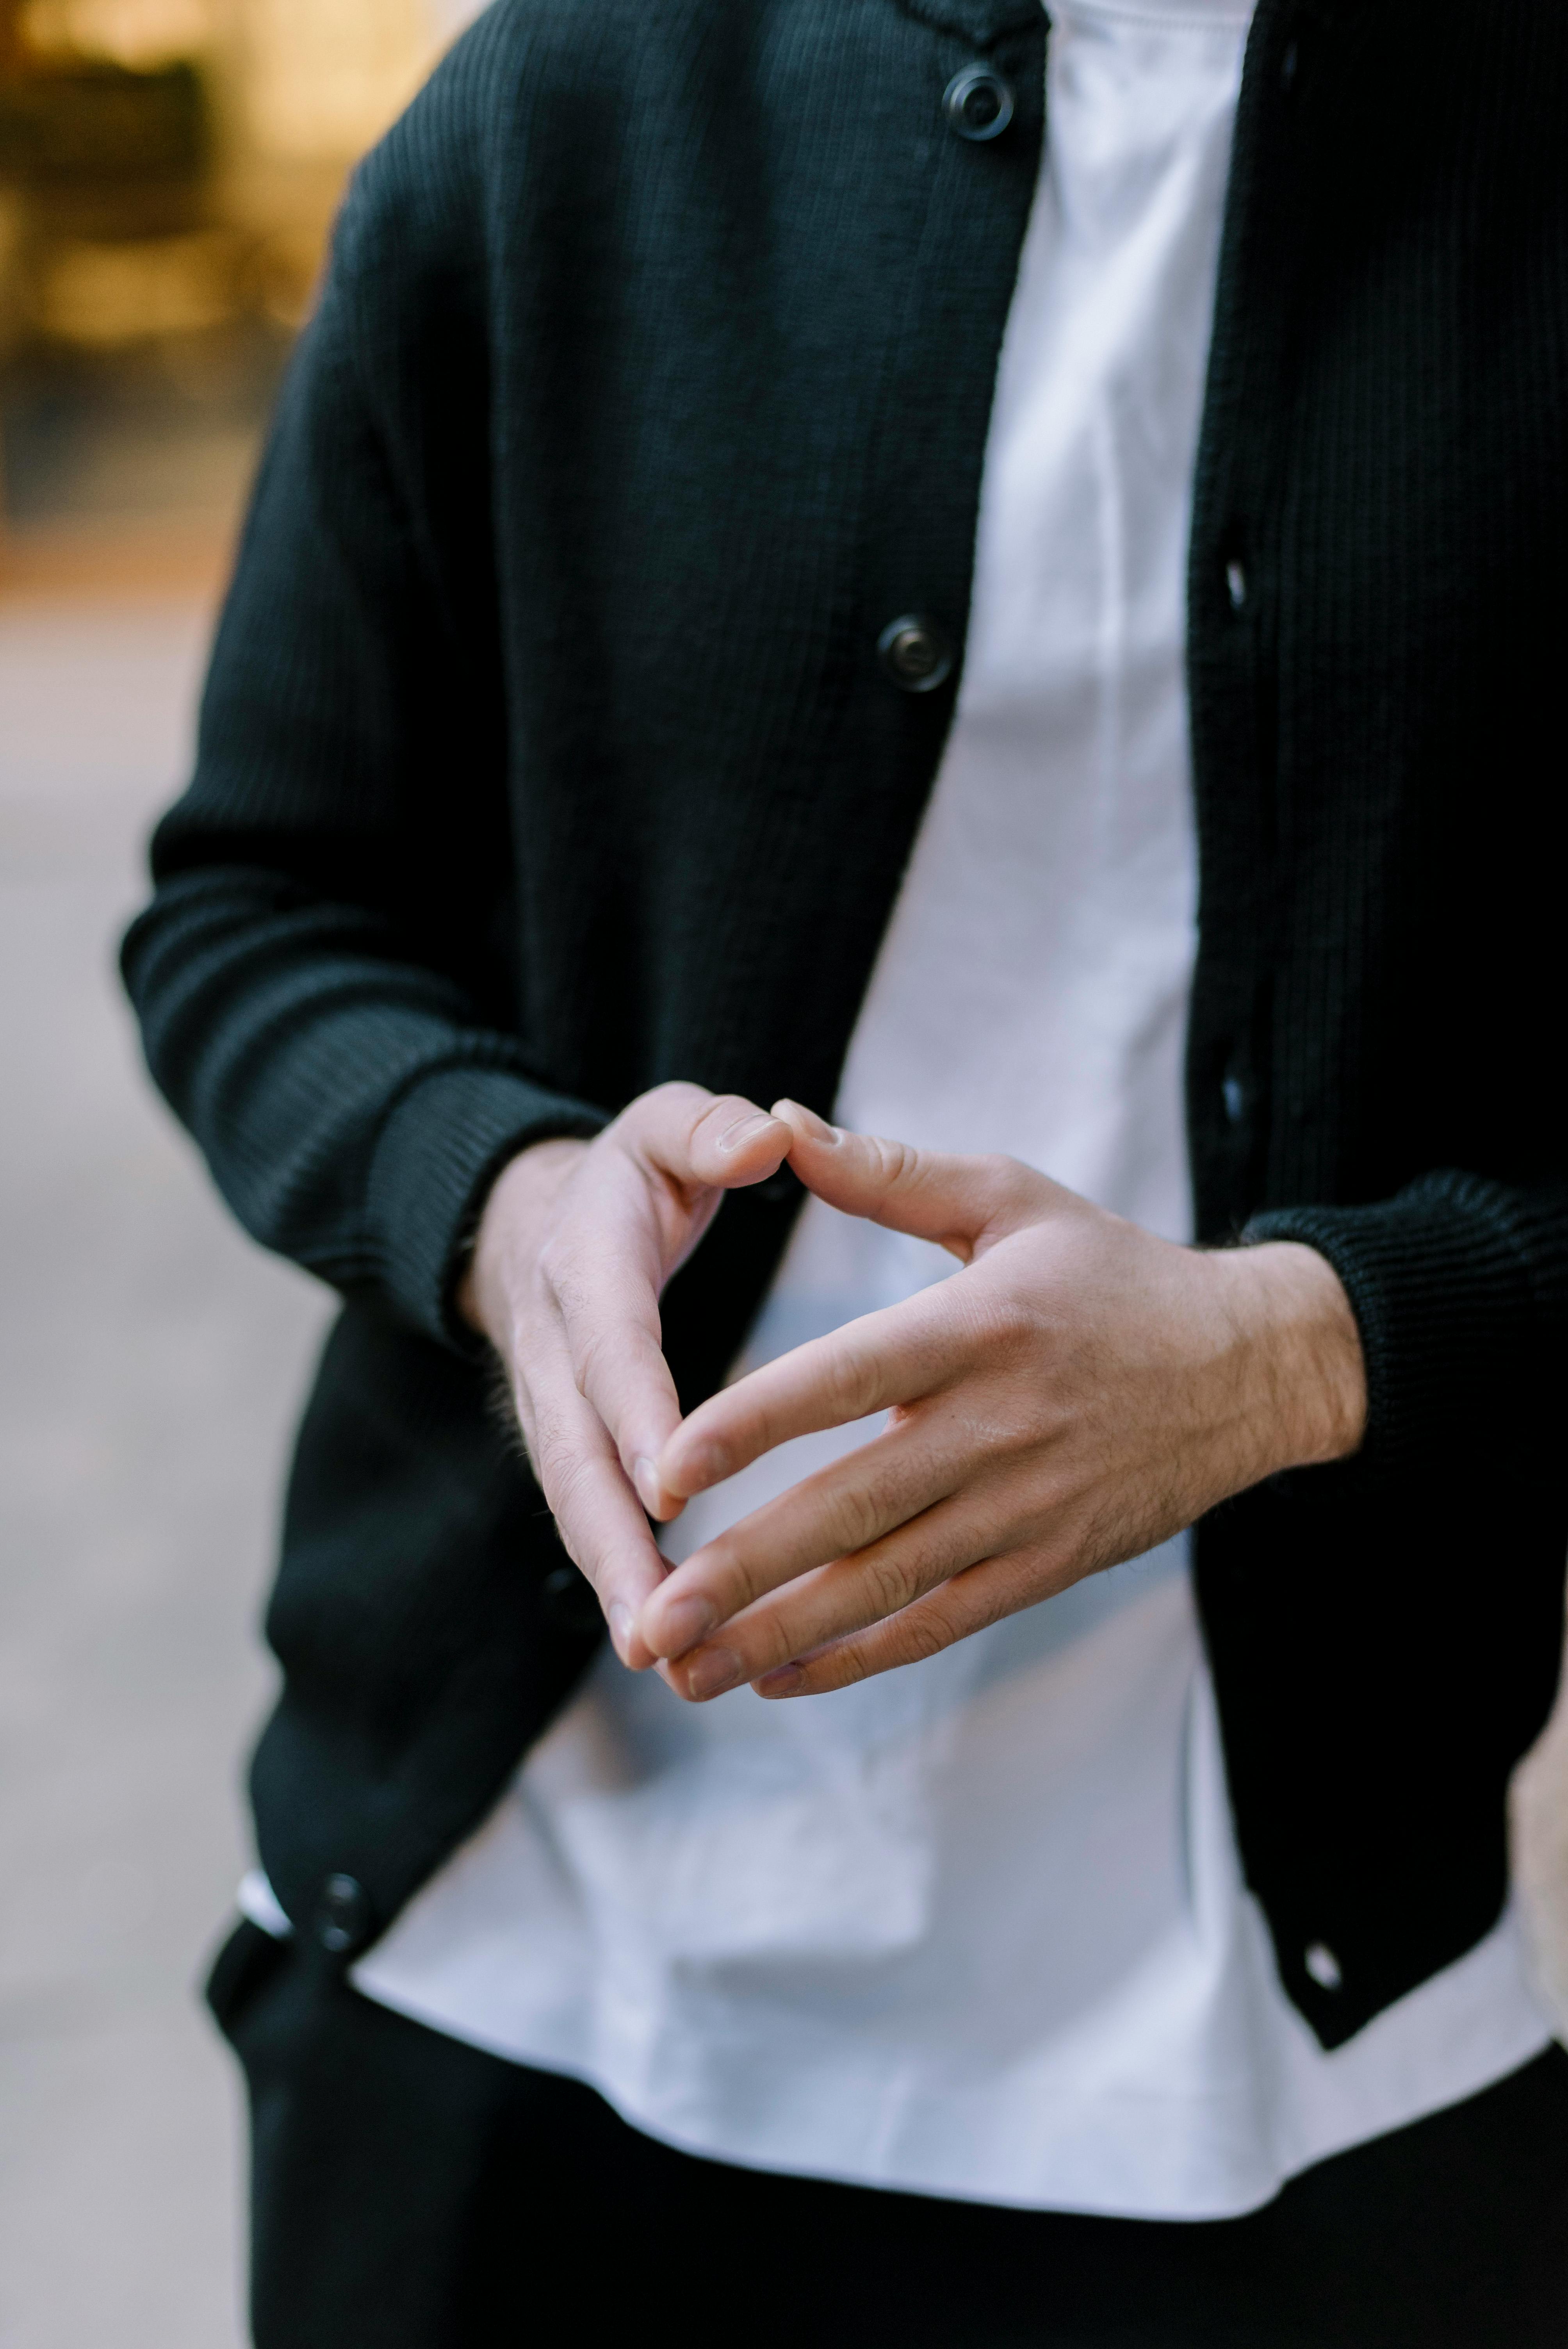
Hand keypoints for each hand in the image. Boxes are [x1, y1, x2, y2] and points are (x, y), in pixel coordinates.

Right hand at [460, 1082, 791, 1667]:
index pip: (610, 1343)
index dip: (633, 1410)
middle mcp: (557, 1345)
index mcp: (587, 1262)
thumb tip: (767, 1138)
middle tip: (653, 1622)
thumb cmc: (632, 1176)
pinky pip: (589, 1517)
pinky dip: (619, 1581)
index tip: (667, 1483)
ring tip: (660, 1656)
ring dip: (613, 1581)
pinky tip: (664, 1645)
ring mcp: (552, 1405)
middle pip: (576, 1451)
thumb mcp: (666, 1126)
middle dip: (611, 1540)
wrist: (535, 1219)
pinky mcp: (567, 1446)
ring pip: (575, 1501)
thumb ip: (711, 1129)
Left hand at [635, 1103, 1366, 1699]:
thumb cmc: (1114, 1275)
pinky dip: (855, 1656)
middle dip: (743, 1569)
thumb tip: (778, 1123)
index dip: (753, 1424)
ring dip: (778, 1633)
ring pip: (883, 1584)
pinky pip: (939, 1622)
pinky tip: (775, 1678)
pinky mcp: (1048, 1563)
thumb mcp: (1013, 1197)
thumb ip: (889, 1173)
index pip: (845, 1379)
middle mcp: (998, 1426)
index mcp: (978, 1327)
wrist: (1252, 1367)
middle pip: (851, 1508)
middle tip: (647, 1613)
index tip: (666, 1468)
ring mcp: (1025, 1506)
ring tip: (681, 1667)